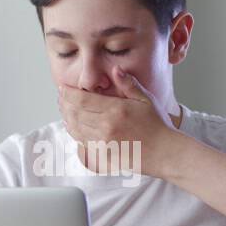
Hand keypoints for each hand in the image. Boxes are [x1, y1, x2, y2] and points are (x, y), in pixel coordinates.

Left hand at [57, 65, 181, 178]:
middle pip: (75, 113)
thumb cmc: (157, 126)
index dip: (68, 93)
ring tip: (64, 110)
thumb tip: (115, 69)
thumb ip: (128, 84)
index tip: (63, 88)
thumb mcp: (145, 99)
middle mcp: (106, 126)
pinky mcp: (104, 155)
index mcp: (115, 110)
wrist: (164, 152)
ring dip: (67, 119)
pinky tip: (73, 127)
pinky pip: (82, 144)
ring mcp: (104, 143)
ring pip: (75, 129)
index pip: (82, 99)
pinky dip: (74, 134)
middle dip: (64, 104)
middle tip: (61, 98)